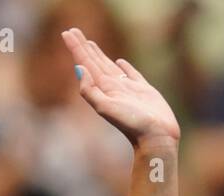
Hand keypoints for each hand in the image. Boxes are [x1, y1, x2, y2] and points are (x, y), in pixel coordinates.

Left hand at [61, 28, 179, 148]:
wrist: (156, 137)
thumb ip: (90, 91)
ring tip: (90, 43)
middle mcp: (112, 87)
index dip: (76, 48)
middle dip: (83, 47)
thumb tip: (78, 69)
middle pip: (94, 62)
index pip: (86, 63)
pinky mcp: (143, 90)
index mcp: (102, 89)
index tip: (67, 33)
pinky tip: (119, 62)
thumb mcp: (106, 108)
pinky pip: (131, 74)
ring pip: (109, 66)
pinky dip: (124, 67)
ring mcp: (127, 88)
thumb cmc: (133, 124)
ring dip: (98, 54)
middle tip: (72, 31)